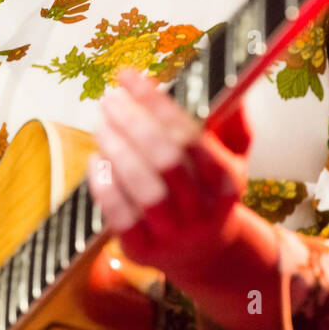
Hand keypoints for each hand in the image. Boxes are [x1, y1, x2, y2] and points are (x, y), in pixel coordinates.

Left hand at [86, 67, 251, 285]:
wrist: (204, 252)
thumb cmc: (210, 190)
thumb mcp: (232, 155)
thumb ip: (231, 118)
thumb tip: (228, 77)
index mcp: (226, 181)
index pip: (192, 136)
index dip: (157, 103)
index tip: (129, 77)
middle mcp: (203, 210)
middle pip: (167, 160)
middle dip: (133, 123)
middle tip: (110, 99)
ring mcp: (173, 233)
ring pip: (144, 189)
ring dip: (117, 150)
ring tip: (101, 123)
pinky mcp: (144, 250)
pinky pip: (120, 217)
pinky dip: (105, 185)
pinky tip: (96, 159)